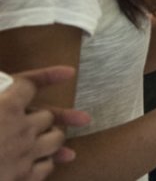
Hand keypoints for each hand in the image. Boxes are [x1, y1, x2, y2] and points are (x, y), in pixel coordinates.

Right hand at [0, 66, 90, 180]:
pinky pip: (47, 166)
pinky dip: (45, 162)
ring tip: (49, 137)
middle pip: (48, 115)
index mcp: (4, 106)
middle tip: (40, 119)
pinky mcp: (25, 178)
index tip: (59, 75)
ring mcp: (26, 154)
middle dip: (44, 116)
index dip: (42, 78)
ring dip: (52, 137)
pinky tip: (40, 162)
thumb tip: (4, 87)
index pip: (29, 84)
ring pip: (56, 139)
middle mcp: (21, 128)